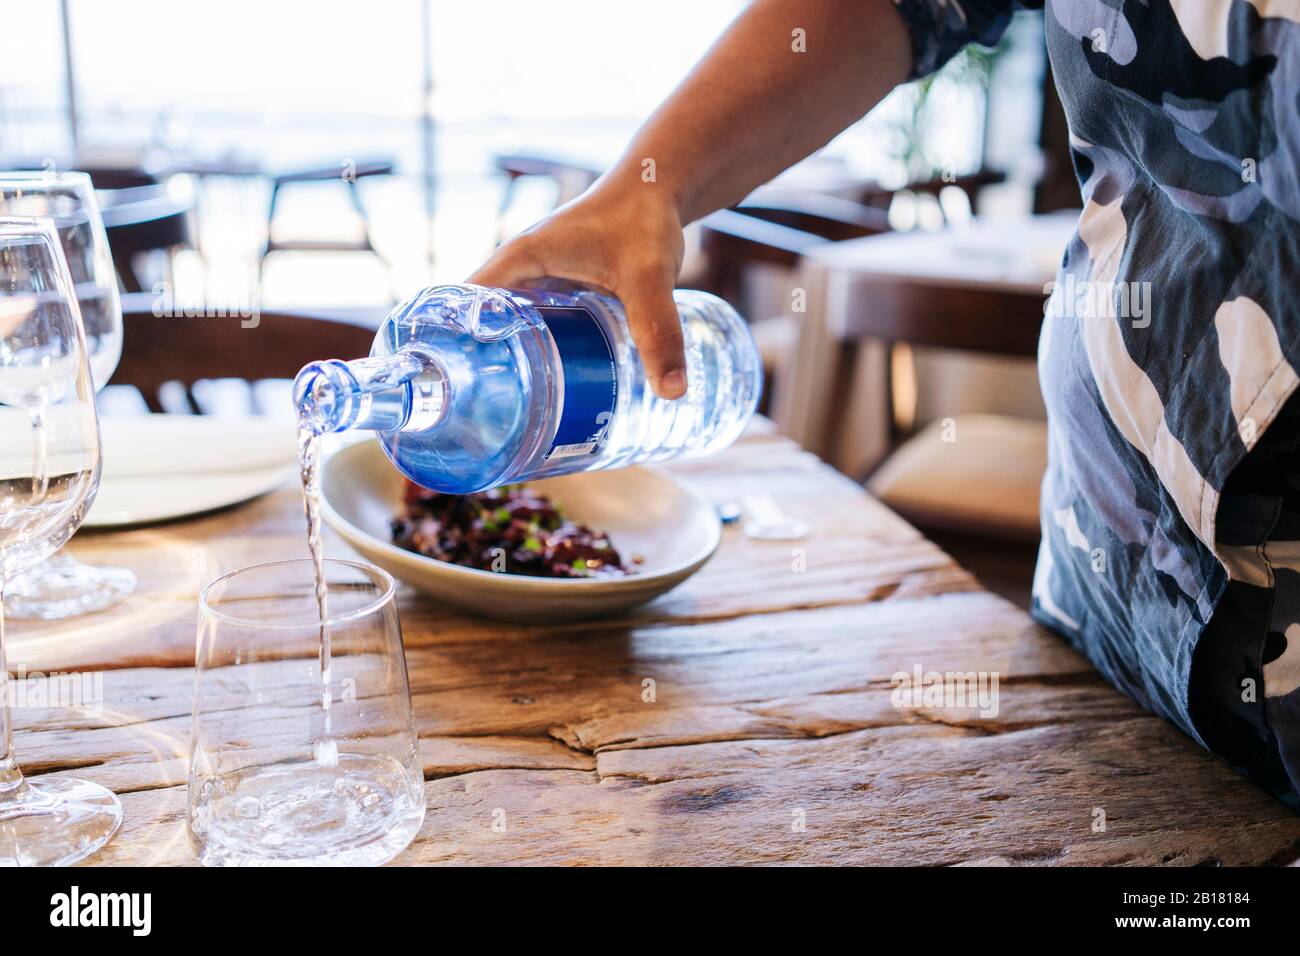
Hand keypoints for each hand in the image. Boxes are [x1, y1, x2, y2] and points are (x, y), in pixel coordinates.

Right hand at [469, 184, 687, 398]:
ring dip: (509, 360)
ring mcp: (537, 280)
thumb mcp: (650, 277)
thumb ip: (660, 331)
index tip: (457, 387)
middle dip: (482, 364)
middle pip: (481, 322)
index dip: (453, 341)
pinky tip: (547, 387)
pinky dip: (536, 351)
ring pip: (507, 326)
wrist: (657, 188)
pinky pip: (534, 325)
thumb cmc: (643, 217)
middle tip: (489, 415)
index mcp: (520, 258)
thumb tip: (673, 392)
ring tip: (511, 413)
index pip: (464, 302)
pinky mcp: (557, 290)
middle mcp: (520, 269)